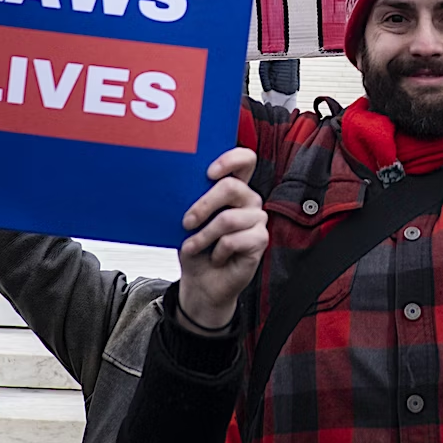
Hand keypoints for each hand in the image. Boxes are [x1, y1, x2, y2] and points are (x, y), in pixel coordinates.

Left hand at [174, 147, 268, 331]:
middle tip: (187, 222)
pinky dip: (217, 252)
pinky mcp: (260, 240)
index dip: (230, 159)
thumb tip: (182, 187)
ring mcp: (257, 220)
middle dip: (203, 205)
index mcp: (234, 188)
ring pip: (228, 218)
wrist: (202, 283)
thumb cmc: (196, 249)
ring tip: (193, 247)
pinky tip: (216, 257)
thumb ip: (193, 202)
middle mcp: (249, 200)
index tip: (209, 172)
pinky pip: (233, 240)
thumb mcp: (189, 221)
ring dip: (203, 236)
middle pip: (231, 187)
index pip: (244, 160)